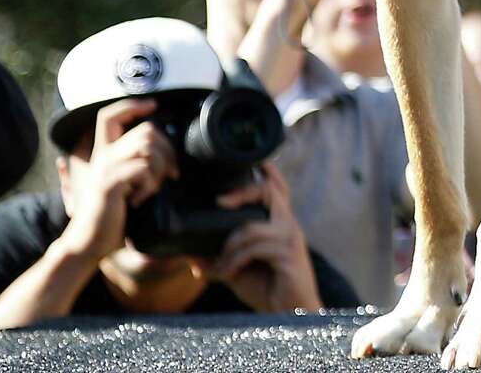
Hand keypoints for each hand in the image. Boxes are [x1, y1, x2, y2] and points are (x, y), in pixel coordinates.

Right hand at [58, 99, 178, 261]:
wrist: (87, 243)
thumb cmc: (109, 216)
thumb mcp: (121, 183)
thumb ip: (132, 163)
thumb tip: (159, 147)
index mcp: (103, 153)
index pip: (111, 115)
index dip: (133, 105)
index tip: (154, 105)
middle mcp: (103, 156)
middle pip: (146, 130)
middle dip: (168, 150)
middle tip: (170, 174)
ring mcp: (105, 168)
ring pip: (149, 147)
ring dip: (160, 169)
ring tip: (151, 189)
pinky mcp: (110, 182)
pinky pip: (143, 169)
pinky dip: (150, 185)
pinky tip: (139, 200)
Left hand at [206, 162, 320, 311]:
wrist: (290, 316)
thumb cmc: (269, 290)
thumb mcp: (241, 270)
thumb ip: (222, 258)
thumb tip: (190, 255)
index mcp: (281, 224)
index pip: (278, 189)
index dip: (267, 172)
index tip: (252, 163)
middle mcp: (289, 226)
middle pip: (269, 193)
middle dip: (243, 193)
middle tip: (220, 202)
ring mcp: (290, 239)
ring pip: (252, 227)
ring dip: (229, 246)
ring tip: (219, 266)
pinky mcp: (288, 255)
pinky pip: (254, 248)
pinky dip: (234, 261)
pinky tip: (227, 274)